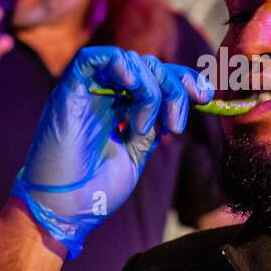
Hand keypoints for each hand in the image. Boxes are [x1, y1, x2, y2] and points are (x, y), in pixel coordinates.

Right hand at [11, 46, 212, 258]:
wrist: (65, 211)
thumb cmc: (94, 192)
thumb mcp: (135, 155)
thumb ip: (152, 126)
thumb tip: (173, 106)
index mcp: (121, 110)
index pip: (156, 79)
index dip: (182, 81)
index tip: (205, 96)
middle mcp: (104, 96)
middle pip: (147, 66)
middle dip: (173, 86)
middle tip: (177, 123)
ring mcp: (86, 93)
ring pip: (127, 60)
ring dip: (149, 87)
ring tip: (145, 126)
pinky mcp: (68, 92)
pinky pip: (91, 59)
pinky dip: (116, 63)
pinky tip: (131, 83)